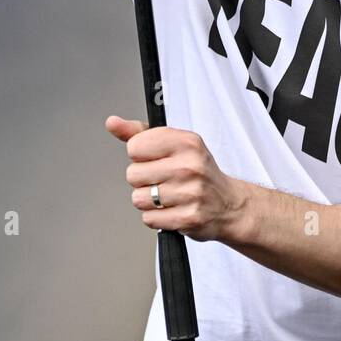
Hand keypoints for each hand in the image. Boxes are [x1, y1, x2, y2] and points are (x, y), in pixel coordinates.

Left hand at [105, 116, 248, 240]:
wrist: (228, 204)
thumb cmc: (198, 172)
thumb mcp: (174, 144)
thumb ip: (140, 133)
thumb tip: (112, 122)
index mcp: (186, 141)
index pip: (134, 147)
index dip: (140, 155)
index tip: (156, 159)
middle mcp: (190, 165)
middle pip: (132, 175)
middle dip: (143, 180)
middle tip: (164, 180)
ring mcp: (190, 193)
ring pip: (138, 199)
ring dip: (149, 201)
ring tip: (169, 196)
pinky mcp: (189, 217)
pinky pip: (149, 218)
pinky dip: (156, 217)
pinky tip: (172, 209)